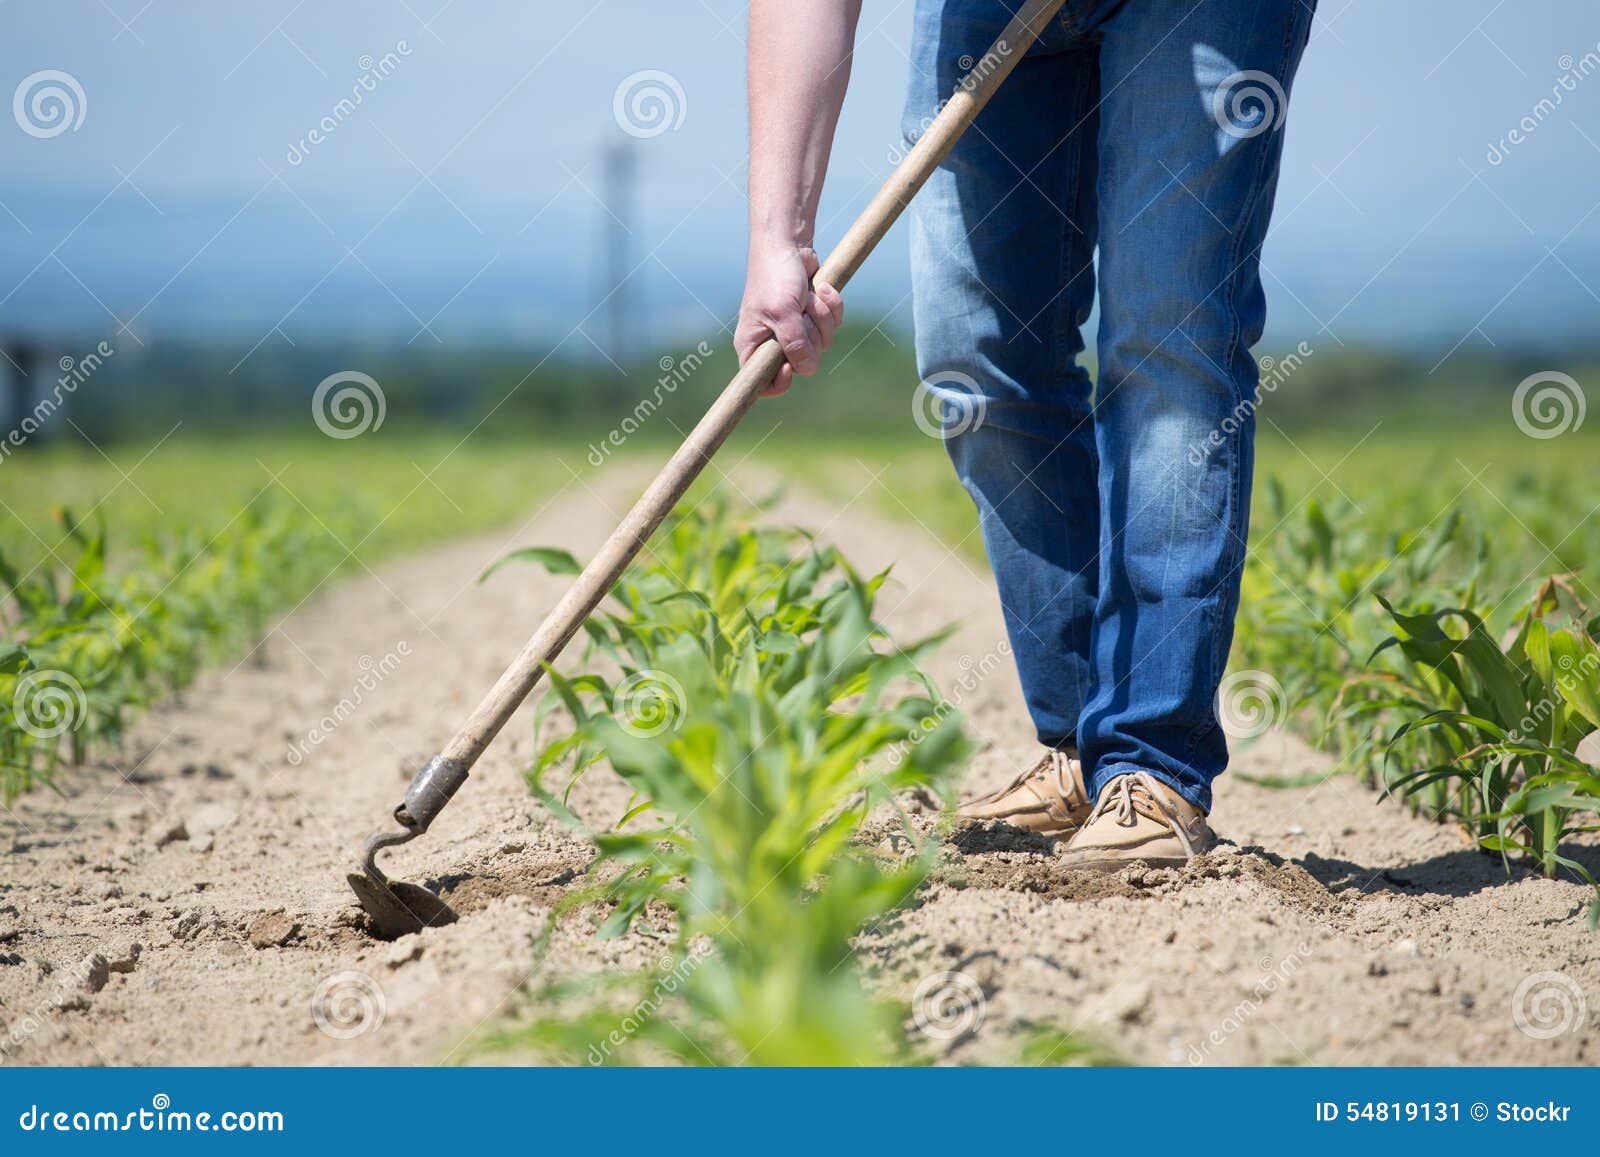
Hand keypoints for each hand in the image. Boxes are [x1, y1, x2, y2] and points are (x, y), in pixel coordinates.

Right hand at [735, 243, 844, 396]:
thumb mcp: (783, 312)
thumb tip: (806, 369)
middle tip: (800, 313)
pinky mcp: (813, 317)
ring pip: (823, 343)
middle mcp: (773, 342)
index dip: (778, 384)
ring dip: (821, 315)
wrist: (789, 244)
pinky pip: (833, 324)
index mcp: (753, 346)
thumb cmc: (775, 276)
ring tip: (808, 295)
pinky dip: (831, 305)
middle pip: (803, 364)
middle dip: (810, 335)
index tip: (789, 368)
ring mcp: (795, 331)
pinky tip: (820, 288)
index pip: (762, 384)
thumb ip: (795, 344)